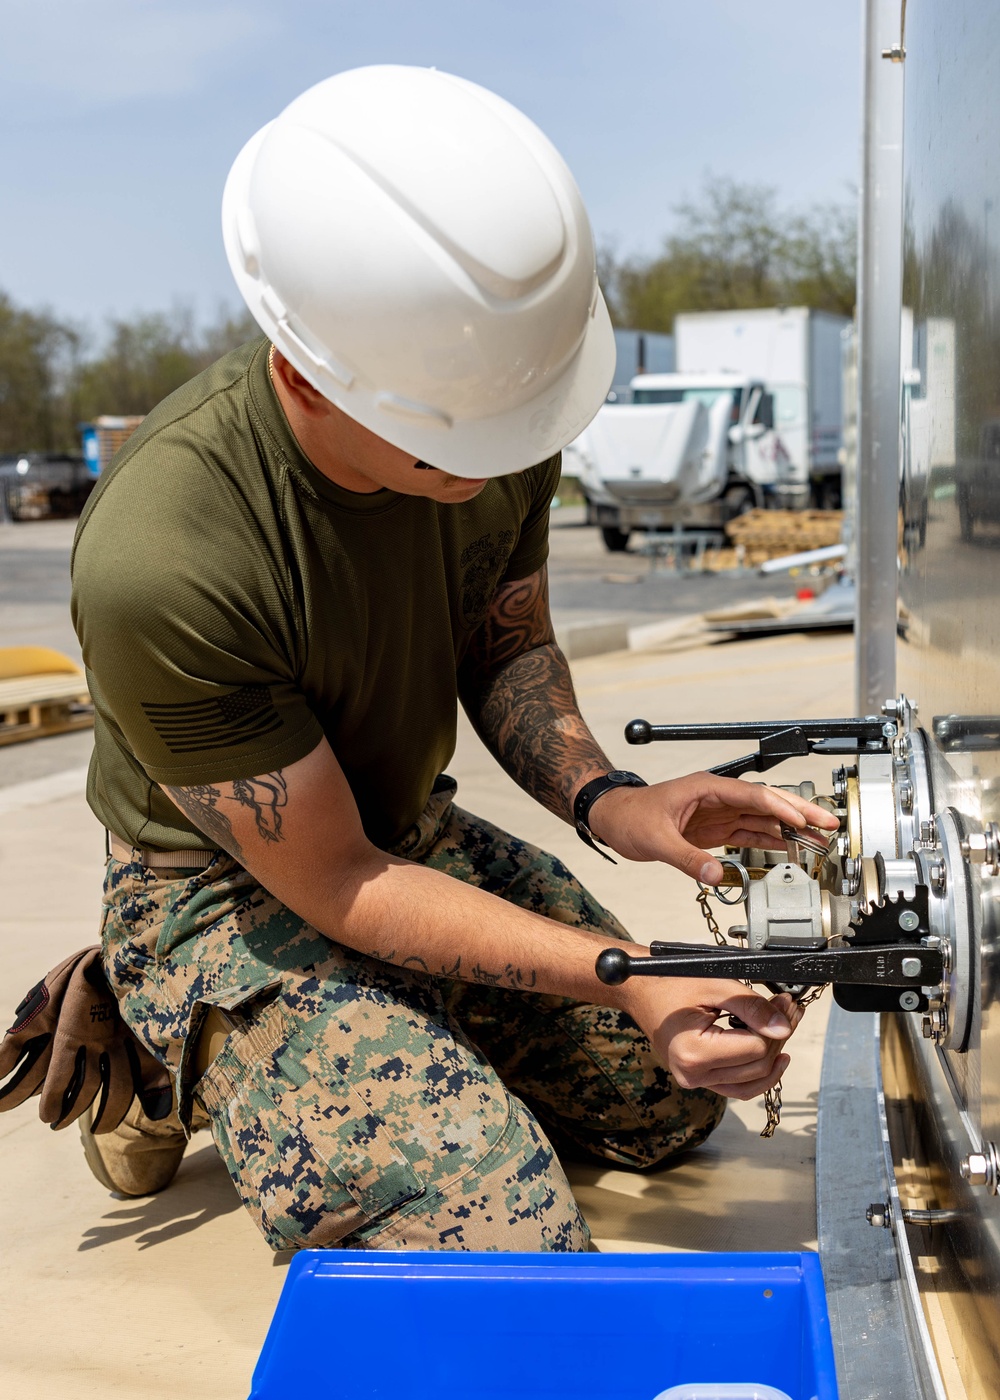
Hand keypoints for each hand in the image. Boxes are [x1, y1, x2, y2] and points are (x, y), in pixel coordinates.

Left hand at [588, 771, 838, 882]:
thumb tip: (715, 876)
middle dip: (800, 812)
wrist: (614, 818)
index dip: (780, 807)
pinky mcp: (716, 829)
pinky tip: (790, 848)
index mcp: (706, 788)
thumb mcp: (656, 840)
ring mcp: (719, 813)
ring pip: (763, 818)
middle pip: (767, 802)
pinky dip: (771, 840)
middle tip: (829, 823)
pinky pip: (749, 833)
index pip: (753, 795)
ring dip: (791, 829)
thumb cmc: (630, 816)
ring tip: (820, 840)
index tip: (802, 821)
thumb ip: (687, 859)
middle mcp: (718, 797)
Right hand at [624, 977, 803, 1098]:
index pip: (755, 1049)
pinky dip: (759, 1072)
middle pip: (757, 1066)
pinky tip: (775, 1056)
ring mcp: (695, 1081)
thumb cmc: (671, 985)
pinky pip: (739, 1086)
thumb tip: (783, 1027)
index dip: (776, 1026)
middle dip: (778, 1037)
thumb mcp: (715, 986)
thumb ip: (751, 1006)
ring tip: (782, 1025)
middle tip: (787, 1008)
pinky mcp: (700, 1080)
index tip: (786, 1004)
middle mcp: (693, 1074)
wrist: (642, 993)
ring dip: (773, 1053)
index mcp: (693, 1052)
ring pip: (752, 1080)